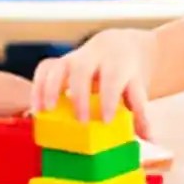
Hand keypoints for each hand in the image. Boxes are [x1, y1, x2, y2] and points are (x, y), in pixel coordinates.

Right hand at [30, 29, 155, 139]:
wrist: (119, 46)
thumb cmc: (127, 74)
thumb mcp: (137, 88)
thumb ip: (140, 112)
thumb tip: (149, 137)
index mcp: (117, 63)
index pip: (112, 78)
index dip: (108, 99)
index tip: (106, 120)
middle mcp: (94, 57)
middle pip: (82, 69)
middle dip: (79, 94)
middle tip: (80, 120)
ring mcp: (74, 57)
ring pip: (58, 65)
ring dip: (49, 89)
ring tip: (45, 112)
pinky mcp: (60, 62)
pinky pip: (44, 69)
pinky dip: (37, 87)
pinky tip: (35, 109)